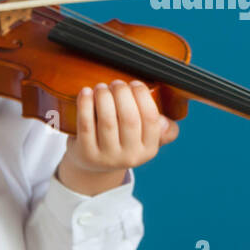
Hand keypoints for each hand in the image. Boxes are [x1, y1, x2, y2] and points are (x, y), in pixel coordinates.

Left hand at [57, 79, 179, 194]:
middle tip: (117, 84)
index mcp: (149, 149)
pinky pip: (86, 125)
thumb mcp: (145, 138)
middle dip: (123, 94)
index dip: (143, 96)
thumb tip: (164, 120)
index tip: (135, 84)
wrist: (94, 165)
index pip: (151, 119)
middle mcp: (130, 156)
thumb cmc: (123, 141)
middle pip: (129, 119)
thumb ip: (162, 127)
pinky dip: (85, 105)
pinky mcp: (86, 153)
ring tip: (102, 87)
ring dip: (104, 97)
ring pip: (107, 121)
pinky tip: (86, 93)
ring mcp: (107, 157)